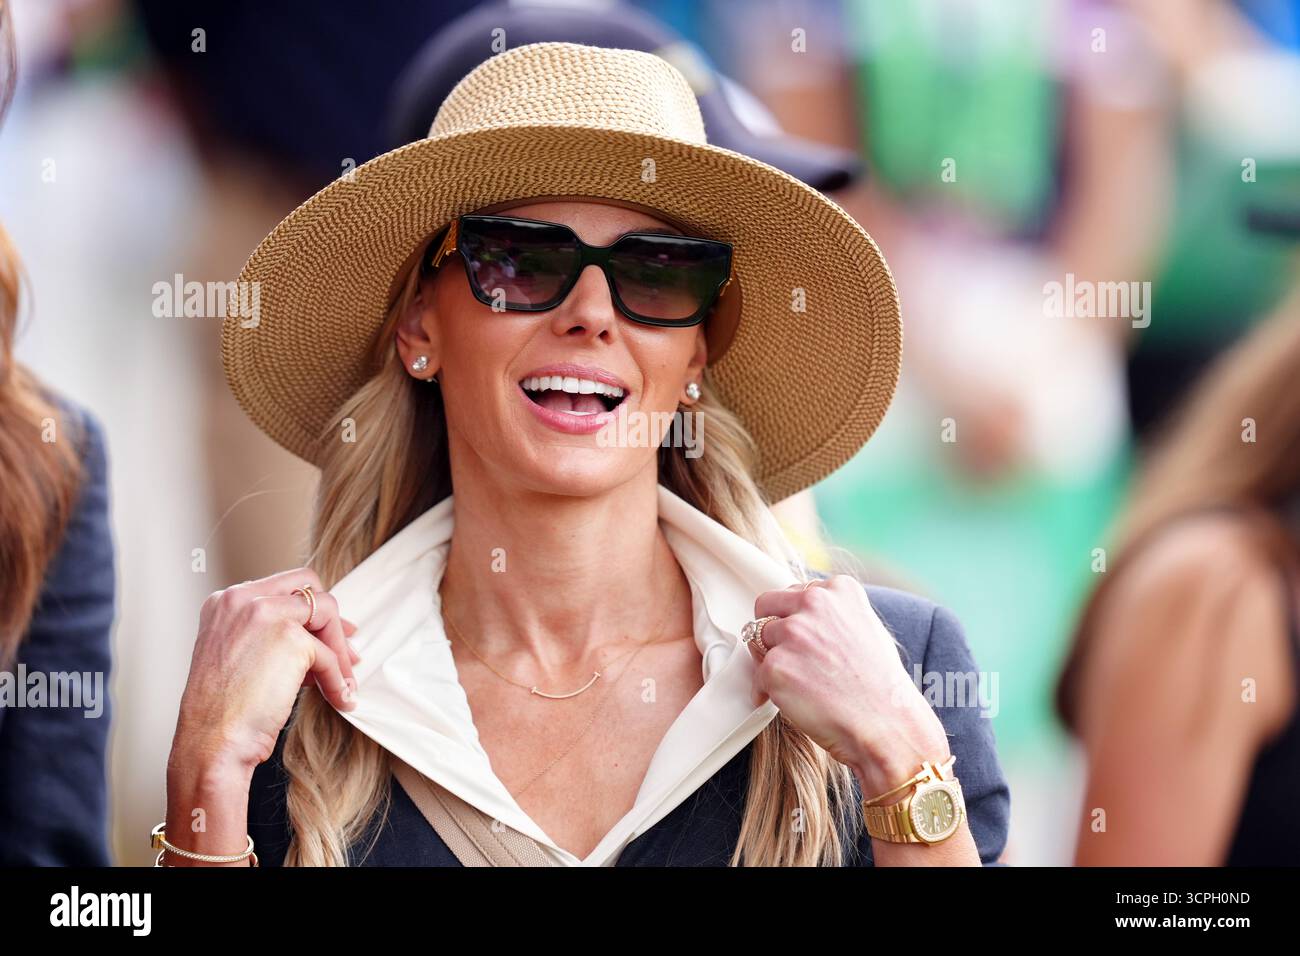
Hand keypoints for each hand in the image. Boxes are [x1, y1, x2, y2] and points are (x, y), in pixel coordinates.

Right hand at [171, 567, 360, 776]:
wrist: (210, 743)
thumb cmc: (222, 711)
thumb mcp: (237, 655)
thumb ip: (268, 634)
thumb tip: (317, 635)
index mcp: (225, 601)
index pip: (280, 587)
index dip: (309, 610)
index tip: (328, 633)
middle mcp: (242, 599)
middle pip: (308, 585)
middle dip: (330, 619)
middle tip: (347, 651)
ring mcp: (266, 613)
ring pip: (326, 611)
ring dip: (340, 649)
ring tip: (344, 680)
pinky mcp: (290, 637)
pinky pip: (329, 654)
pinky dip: (338, 678)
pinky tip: (340, 698)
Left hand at [748, 576, 950, 797]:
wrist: (887, 724)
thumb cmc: (881, 685)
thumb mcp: (866, 628)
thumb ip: (833, 614)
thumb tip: (799, 617)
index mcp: (838, 589)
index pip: (794, 592)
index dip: (795, 618)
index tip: (806, 640)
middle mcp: (813, 603)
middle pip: (766, 606)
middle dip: (772, 629)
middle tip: (789, 657)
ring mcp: (792, 634)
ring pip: (758, 639)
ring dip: (771, 659)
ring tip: (800, 683)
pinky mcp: (776, 666)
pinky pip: (758, 675)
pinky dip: (768, 690)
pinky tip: (795, 701)